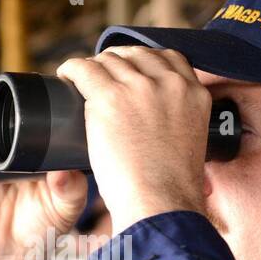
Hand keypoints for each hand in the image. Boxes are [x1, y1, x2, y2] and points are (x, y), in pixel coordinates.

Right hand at [0, 74, 88, 259]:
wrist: (7, 254)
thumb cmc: (42, 230)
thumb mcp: (64, 211)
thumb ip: (71, 192)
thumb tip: (65, 172)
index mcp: (42, 154)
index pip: (41, 118)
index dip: (42, 98)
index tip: (44, 83)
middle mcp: (14, 149)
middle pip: (9, 112)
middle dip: (6, 92)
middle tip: (8, 81)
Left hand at [55, 46, 210, 235]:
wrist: (161, 204)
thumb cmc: (172, 191)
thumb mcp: (192, 145)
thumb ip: (181, 127)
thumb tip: (162, 130)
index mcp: (194, 93)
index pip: (168, 58)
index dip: (143, 62)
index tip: (129, 73)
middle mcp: (170, 83)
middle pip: (136, 55)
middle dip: (116, 62)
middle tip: (100, 78)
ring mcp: (139, 87)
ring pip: (108, 61)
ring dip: (93, 67)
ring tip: (80, 81)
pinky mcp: (109, 97)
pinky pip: (83, 70)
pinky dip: (71, 69)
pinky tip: (66, 75)